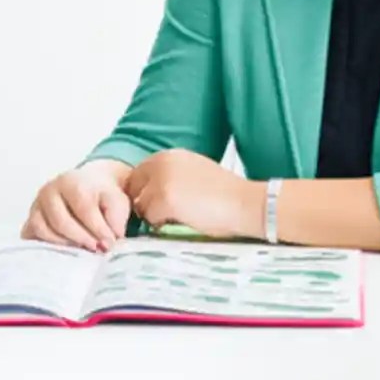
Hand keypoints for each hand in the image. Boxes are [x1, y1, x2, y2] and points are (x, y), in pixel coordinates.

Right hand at [21, 160, 131, 251]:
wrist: (87, 187)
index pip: (83, 207)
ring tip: (82, 251)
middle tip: (97, 250)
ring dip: (64, 245)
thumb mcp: (116, 200)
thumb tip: (110, 242)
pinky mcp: (30, 221)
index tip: (109, 243)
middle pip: (61, 222)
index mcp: (71, 181)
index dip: (97, 228)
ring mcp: (36, 206)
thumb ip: (116, 218)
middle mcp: (49, 192)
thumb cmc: (101, 196)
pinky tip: (65, 253)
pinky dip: (47, 248)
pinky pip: (32, 238)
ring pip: (43, 231)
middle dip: (81, 239)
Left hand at [125, 149, 263, 239]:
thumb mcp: (196, 172)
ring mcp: (161, 180)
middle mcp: (162, 162)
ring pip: (141, 205)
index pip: (140, 172)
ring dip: (152, 215)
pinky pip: (150, 218)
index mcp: (171, 154)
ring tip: (175, 219)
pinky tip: (180, 223)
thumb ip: (173, 176)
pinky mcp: (164, 199)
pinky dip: (161, 225)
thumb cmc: (227, 194)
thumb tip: (154, 192)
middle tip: (162, 215)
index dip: (145, 191)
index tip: (155, 204)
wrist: (245, 202)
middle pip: (135, 187)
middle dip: (144, 202)